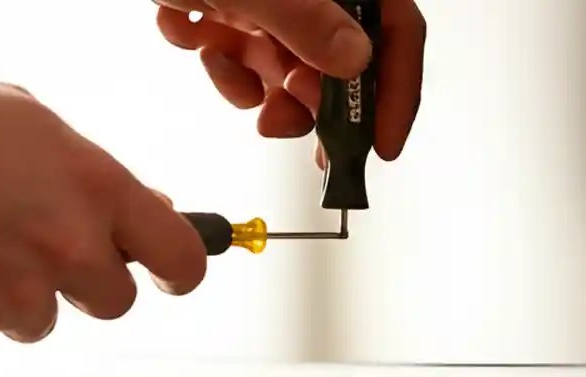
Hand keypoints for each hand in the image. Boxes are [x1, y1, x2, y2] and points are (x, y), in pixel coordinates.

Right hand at [0, 56, 206, 350]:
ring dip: (20, 291)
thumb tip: (150, 208)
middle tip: (42, 241)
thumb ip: (97, 176)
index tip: (168, 270)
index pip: (182, 257)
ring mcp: (14, 291)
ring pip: (43, 319)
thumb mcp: (32, 122)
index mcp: (96, 187)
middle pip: (115, 302)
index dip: (179, 267)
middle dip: (87, 279)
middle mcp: (66, 246)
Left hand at [154, 0, 425, 162]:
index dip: (396, 93)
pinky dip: (215, 57)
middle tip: (283, 127)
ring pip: (286, 63)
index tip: (380, 146)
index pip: (399, 31)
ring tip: (221, 69)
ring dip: (254, 84)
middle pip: (340, 58)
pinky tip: (186, 29)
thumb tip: (355, 61)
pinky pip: (239, 49)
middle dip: (308, 101)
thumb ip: (306, 21)